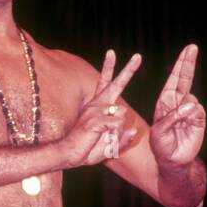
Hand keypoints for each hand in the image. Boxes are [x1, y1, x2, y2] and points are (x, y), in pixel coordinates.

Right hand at [59, 50, 140, 168]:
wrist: (69, 155)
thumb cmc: (87, 150)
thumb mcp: (110, 145)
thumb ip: (123, 138)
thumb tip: (134, 130)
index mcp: (98, 106)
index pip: (105, 83)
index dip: (109, 68)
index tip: (111, 52)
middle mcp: (96, 104)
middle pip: (115, 84)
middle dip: (129, 70)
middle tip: (138, 56)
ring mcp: (94, 110)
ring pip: (121, 115)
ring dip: (117, 131)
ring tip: (102, 139)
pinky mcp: (94, 120)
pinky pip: (116, 124)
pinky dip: (113, 136)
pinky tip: (99, 138)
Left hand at [150, 45, 204, 167]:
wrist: (173, 160)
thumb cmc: (161, 146)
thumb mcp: (158, 132)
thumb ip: (171, 118)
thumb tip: (192, 104)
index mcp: (166, 101)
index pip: (175, 79)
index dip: (181, 64)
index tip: (188, 49)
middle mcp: (179, 102)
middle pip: (185, 78)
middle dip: (188, 63)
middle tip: (192, 47)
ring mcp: (190, 109)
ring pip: (191, 98)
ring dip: (183, 111)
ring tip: (177, 127)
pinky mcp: (199, 118)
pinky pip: (197, 111)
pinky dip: (191, 118)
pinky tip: (186, 128)